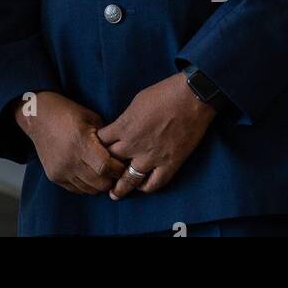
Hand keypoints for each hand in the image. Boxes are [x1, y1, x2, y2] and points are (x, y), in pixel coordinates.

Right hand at [15, 91, 125, 194]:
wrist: (37, 116)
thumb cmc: (68, 113)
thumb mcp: (91, 118)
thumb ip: (106, 138)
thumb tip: (122, 154)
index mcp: (80, 142)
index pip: (106, 167)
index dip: (119, 169)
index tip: (123, 163)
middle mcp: (70, 159)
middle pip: (100, 183)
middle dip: (112, 179)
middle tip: (115, 170)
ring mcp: (61, 170)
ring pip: (90, 190)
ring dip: (99, 183)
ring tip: (102, 172)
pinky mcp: (54, 176)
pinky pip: (77, 189)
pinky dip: (86, 185)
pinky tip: (88, 173)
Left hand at [97, 73, 215, 199]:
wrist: (191, 98)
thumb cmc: (163, 94)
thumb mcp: (135, 102)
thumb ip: (126, 120)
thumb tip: (121, 129)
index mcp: (123, 127)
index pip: (101, 143)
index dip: (96, 148)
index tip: (96, 151)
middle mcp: (134, 145)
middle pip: (111, 162)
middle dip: (105, 168)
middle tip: (101, 175)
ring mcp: (152, 157)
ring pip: (129, 180)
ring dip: (120, 188)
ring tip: (115, 194)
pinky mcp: (170, 164)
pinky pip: (154, 184)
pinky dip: (146, 188)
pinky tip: (141, 187)